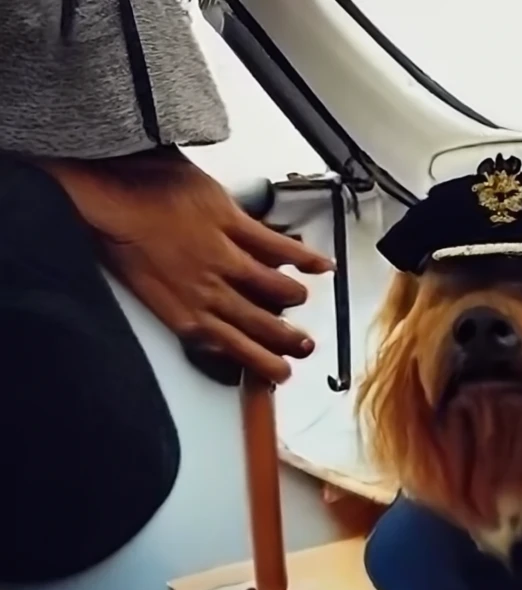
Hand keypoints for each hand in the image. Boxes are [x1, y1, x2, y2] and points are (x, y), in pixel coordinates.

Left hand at [40, 147, 333, 382]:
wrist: (105, 190)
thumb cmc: (116, 236)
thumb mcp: (145, 292)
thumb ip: (183, 312)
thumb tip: (212, 328)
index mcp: (186, 313)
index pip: (235, 348)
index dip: (263, 362)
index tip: (281, 372)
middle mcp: (208, 291)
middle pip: (261, 324)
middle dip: (289, 339)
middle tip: (304, 346)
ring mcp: (223, 256)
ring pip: (274, 286)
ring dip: (293, 296)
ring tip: (301, 299)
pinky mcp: (230, 222)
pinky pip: (275, 245)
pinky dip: (304, 258)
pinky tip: (321, 266)